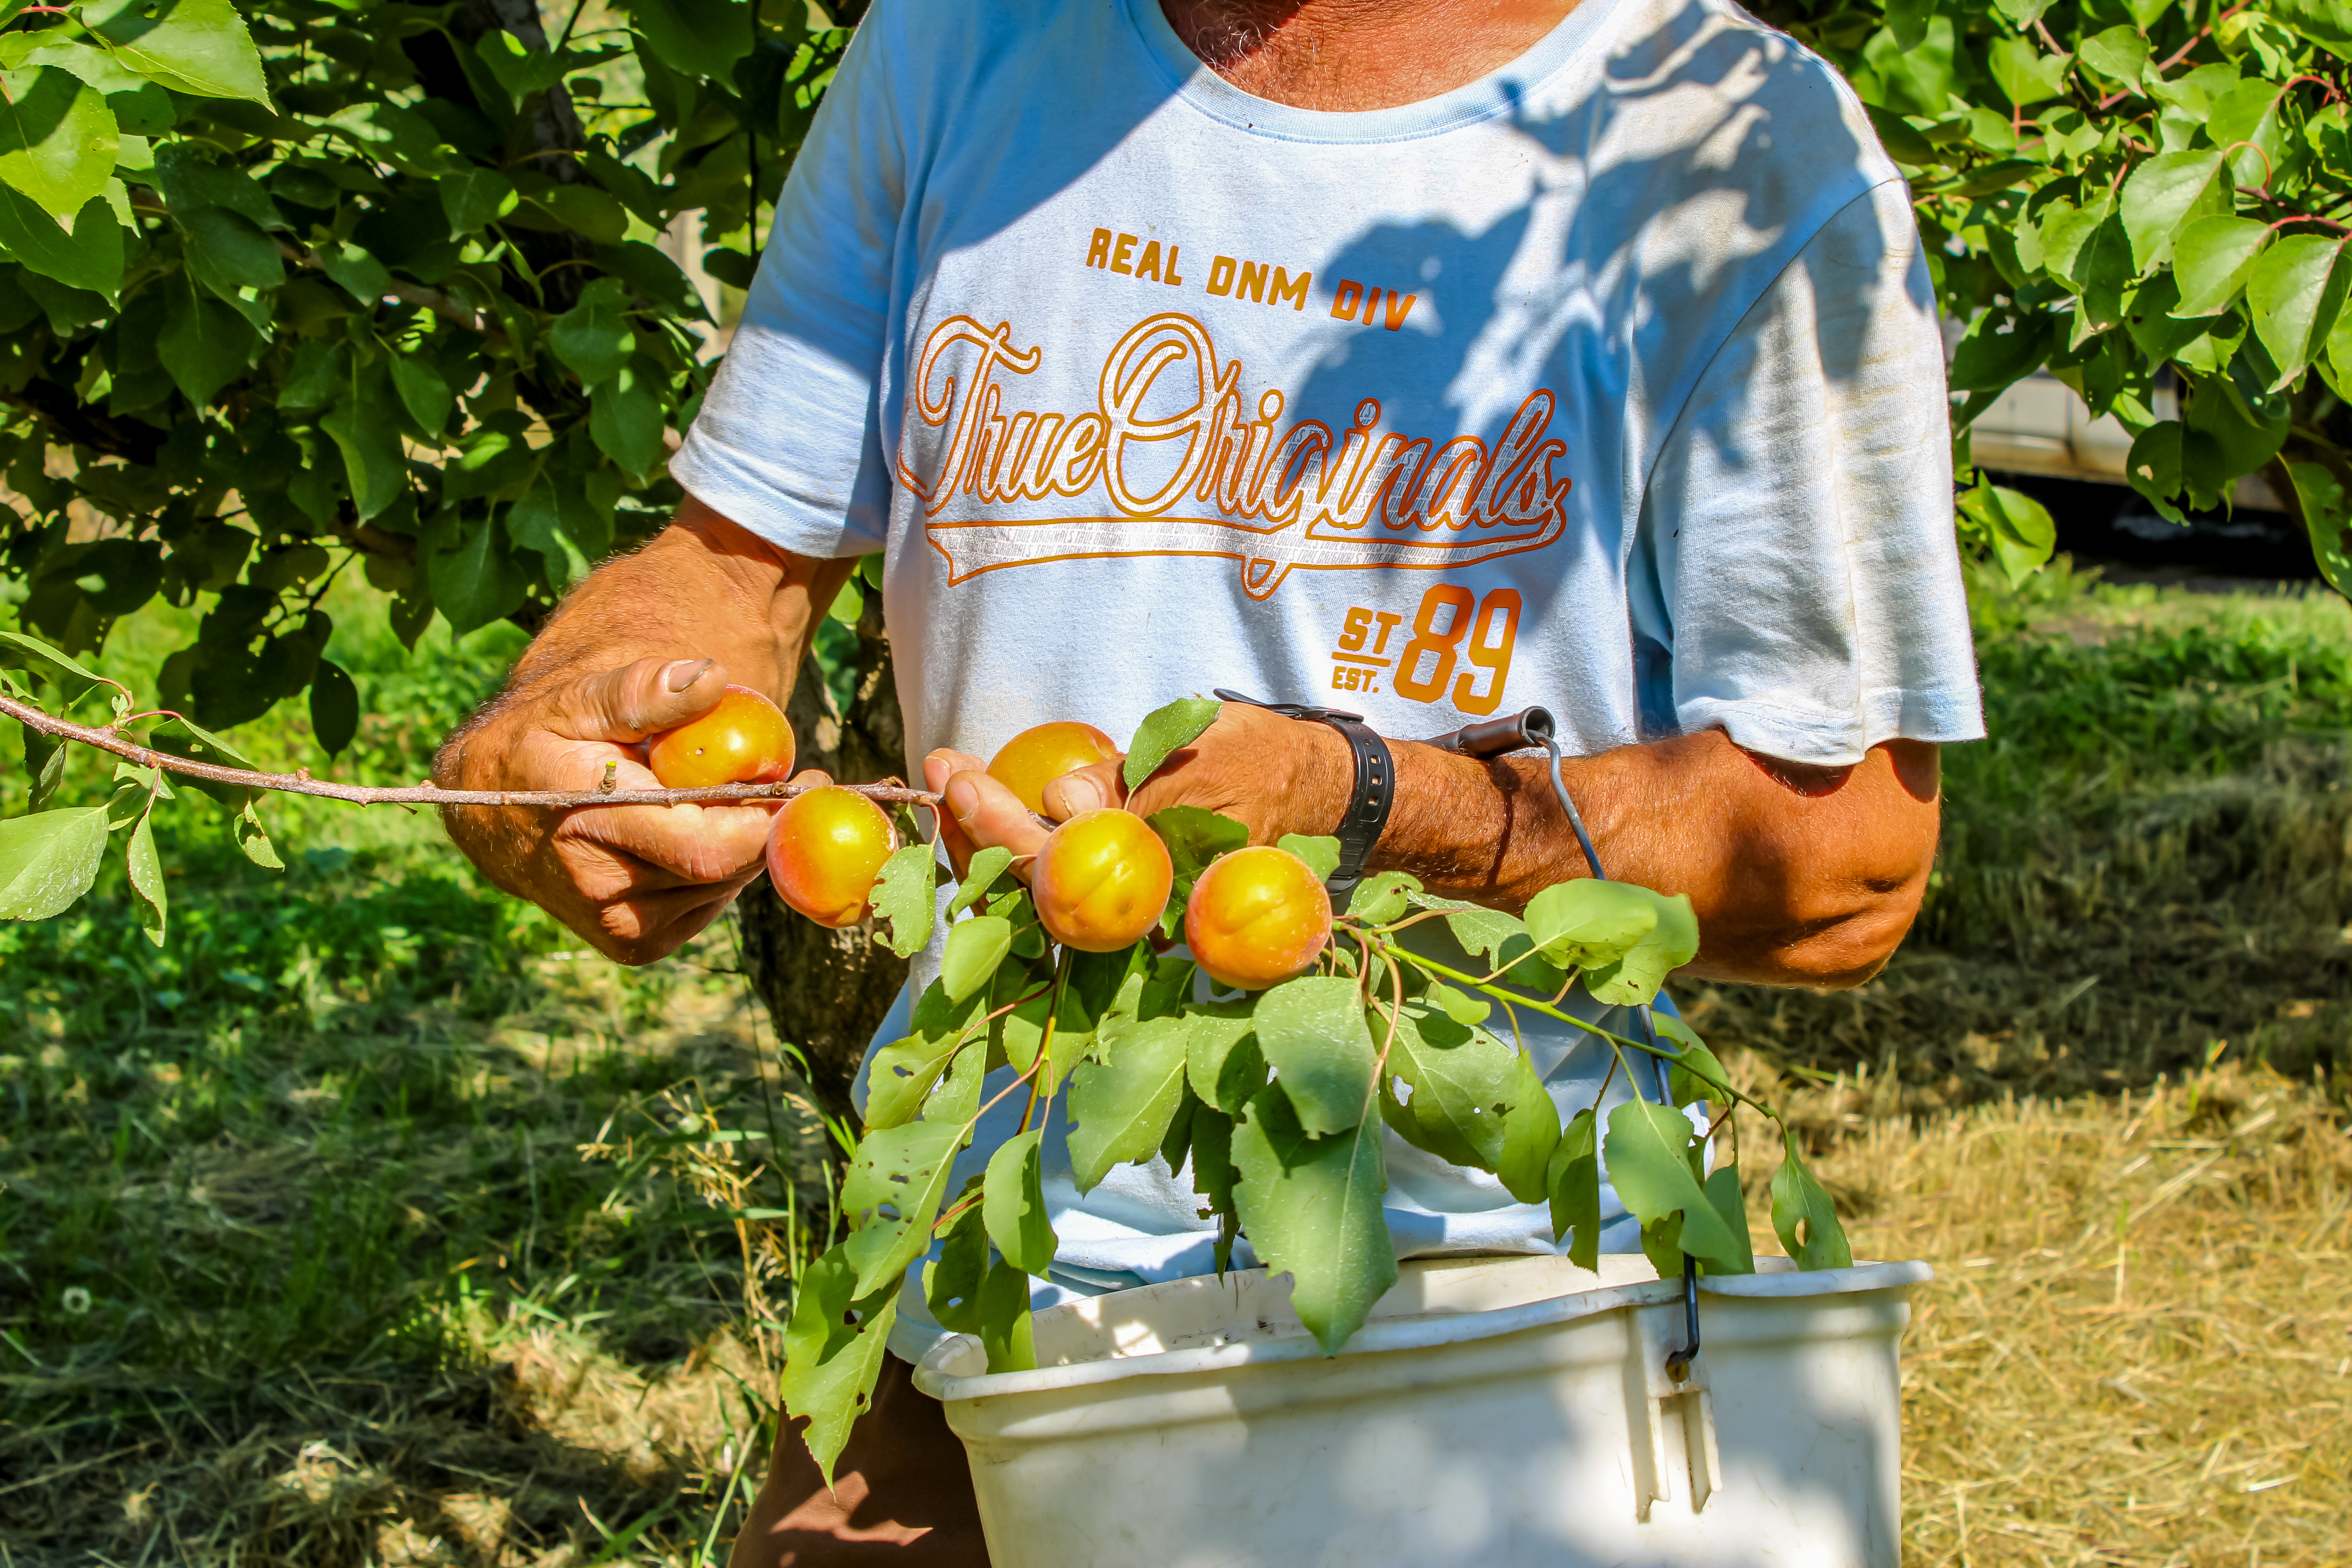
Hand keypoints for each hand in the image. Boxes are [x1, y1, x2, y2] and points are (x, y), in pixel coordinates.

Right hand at [437, 655, 783, 963]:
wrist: (493, 812)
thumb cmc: (545, 741)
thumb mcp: (579, 699)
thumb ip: (642, 690)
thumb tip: (711, 679)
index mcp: (582, 819)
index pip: (706, 844)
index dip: (768, 818)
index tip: (810, 781)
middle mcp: (596, 886)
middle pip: (722, 870)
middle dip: (766, 827)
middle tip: (791, 784)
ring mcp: (614, 926)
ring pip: (718, 889)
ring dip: (740, 847)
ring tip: (726, 803)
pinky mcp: (631, 946)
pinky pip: (703, 908)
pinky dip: (717, 873)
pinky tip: (696, 835)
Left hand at [922, 704, 1351, 876]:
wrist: (1305, 787)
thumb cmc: (1248, 757)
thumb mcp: (1192, 749)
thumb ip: (1126, 782)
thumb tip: (1061, 799)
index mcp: (1157, 880)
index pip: (1057, 871)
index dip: (999, 827)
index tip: (958, 778)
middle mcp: (1137, 912)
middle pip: (1030, 890)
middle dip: (974, 827)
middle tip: (941, 765)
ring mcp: (1129, 907)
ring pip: (1034, 890)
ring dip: (982, 835)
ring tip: (950, 774)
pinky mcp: (1122, 891)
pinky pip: (1052, 878)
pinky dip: (1009, 840)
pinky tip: (977, 803)